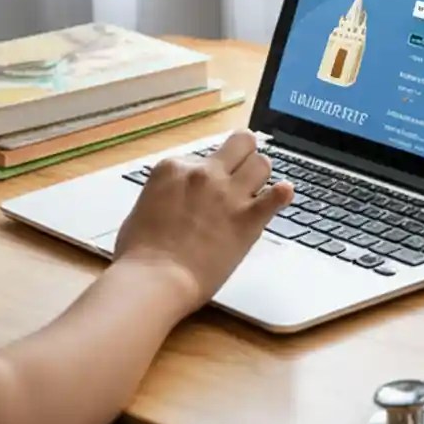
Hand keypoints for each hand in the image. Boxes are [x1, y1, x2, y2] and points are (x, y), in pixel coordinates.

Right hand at [113, 131, 294, 314]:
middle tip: (241, 171)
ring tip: (255, 190)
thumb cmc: (139, 253)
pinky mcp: (247, 218)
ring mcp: (228, 194)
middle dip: (244, 154)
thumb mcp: (143, 207)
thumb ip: (166, 194)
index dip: (207, 173)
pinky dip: (282, 195)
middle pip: (240, 143)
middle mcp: (204, 173)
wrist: (155, 279)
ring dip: (260, 176)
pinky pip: (276, 196)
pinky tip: (284, 194)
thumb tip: (176, 199)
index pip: (203, 156)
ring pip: (262, 163)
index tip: (205, 188)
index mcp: (174, 168)